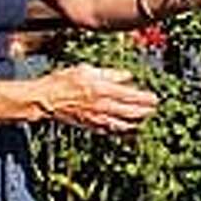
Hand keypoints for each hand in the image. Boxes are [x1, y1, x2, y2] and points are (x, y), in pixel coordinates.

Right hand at [35, 64, 157, 132]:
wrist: (46, 99)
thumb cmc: (64, 81)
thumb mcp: (87, 70)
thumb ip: (110, 74)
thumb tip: (128, 76)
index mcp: (102, 89)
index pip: (131, 96)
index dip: (145, 99)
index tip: (155, 98)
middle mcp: (102, 106)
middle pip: (131, 112)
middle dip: (145, 111)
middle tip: (154, 109)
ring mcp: (97, 118)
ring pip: (123, 124)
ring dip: (136, 122)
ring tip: (144, 118)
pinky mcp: (91, 126)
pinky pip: (111, 130)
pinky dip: (122, 129)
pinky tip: (128, 127)